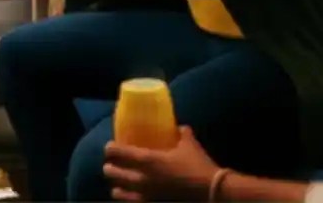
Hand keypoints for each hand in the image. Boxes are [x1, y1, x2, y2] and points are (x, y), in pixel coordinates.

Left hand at [104, 127, 219, 201]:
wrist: (213, 193)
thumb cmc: (199, 168)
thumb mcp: (190, 146)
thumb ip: (182, 134)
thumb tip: (180, 127)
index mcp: (148, 160)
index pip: (118, 152)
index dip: (110, 149)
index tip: (109, 147)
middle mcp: (141, 179)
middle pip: (112, 173)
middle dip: (109, 168)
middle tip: (110, 166)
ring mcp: (145, 196)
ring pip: (118, 193)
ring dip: (117, 188)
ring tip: (118, 187)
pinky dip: (129, 201)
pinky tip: (132, 199)